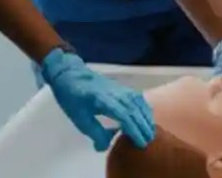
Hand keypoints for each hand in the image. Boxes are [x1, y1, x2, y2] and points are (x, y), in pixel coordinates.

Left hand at [39, 48, 155, 150]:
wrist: (71, 75)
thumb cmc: (72, 97)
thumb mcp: (79, 118)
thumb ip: (94, 132)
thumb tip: (105, 147)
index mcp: (104, 99)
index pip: (125, 116)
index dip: (134, 130)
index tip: (140, 143)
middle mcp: (116, 93)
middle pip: (135, 110)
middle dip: (144, 127)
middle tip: (149, 141)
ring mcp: (121, 89)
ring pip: (139, 104)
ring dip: (146, 118)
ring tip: (150, 132)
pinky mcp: (122, 88)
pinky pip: (138, 98)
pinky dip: (144, 109)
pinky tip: (146, 117)